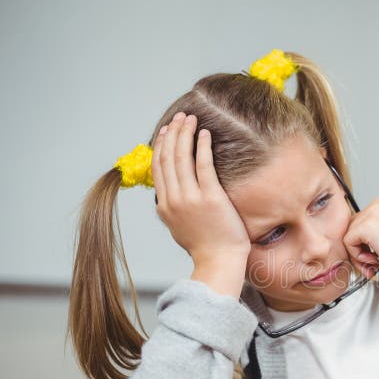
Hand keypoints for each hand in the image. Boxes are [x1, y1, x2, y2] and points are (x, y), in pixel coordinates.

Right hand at [151, 112, 250, 295]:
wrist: (219, 261)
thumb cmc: (205, 246)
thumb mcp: (179, 226)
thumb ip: (173, 208)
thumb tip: (170, 194)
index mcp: (164, 205)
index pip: (158, 167)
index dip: (162, 145)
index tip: (167, 130)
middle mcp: (173, 199)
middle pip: (168, 157)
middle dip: (173, 133)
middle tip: (180, 117)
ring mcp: (190, 198)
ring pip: (182, 157)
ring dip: (186, 134)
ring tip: (191, 119)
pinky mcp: (210, 197)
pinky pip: (203, 165)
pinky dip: (202, 146)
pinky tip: (205, 134)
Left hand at [342, 197, 378, 285]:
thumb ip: (368, 232)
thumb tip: (348, 237)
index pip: (356, 222)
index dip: (361, 243)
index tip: (373, 255)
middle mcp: (377, 205)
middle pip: (350, 228)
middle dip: (358, 249)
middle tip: (372, 262)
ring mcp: (371, 213)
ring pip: (347, 235)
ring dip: (357, 255)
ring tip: (374, 262)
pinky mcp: (366, 226)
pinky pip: (347, 242)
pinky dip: (357, 256)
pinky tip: (374, 259)